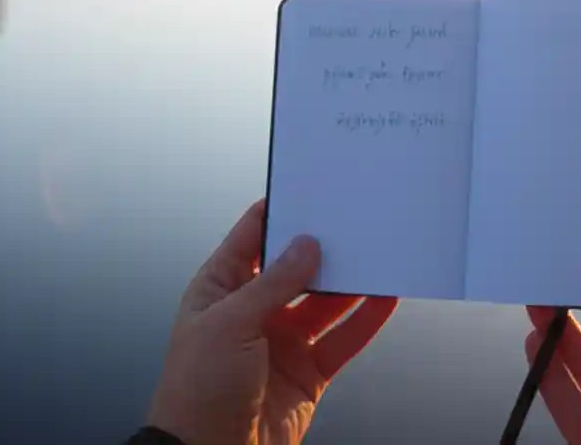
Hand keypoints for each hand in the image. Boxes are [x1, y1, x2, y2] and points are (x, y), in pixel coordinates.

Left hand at [147, 200, 397, 444]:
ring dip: (350, 283)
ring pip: (324, 303)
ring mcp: (281, 341)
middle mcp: (252, 311)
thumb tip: (306, 246)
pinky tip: (384, 300)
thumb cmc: (196, 391)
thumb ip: (273, 284)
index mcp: (219, 289)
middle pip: (295, 268)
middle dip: (322, 247)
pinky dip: (365, 320)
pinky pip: (342, 339)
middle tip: (352, 223)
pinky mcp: (306, 371)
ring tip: (377, 256)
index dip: (279, 213)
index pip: (251, 238)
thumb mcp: (230, 325)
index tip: (309, 189)